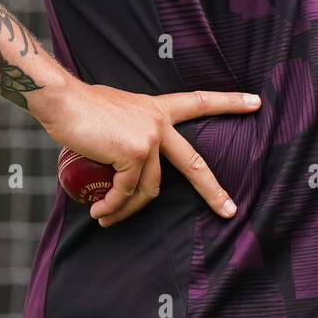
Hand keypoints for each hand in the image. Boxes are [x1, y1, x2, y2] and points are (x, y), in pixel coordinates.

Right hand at [37, 76, 261, 226]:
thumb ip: (130, 129)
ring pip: (149, 188)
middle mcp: (159, 122)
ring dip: (126, 209)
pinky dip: (112, 206)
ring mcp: (149, 137)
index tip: (255, 102)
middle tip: (229, 210)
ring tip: (107, 217)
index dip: (229, 102)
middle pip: (194, 162)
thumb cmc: (80, 107)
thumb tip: (125, 159)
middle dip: (213, 190)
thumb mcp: (116, 112)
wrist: (62, 100)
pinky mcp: (134, 153)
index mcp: (157, 108)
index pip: (199, 102)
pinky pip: (126, 191)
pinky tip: (100, 212)